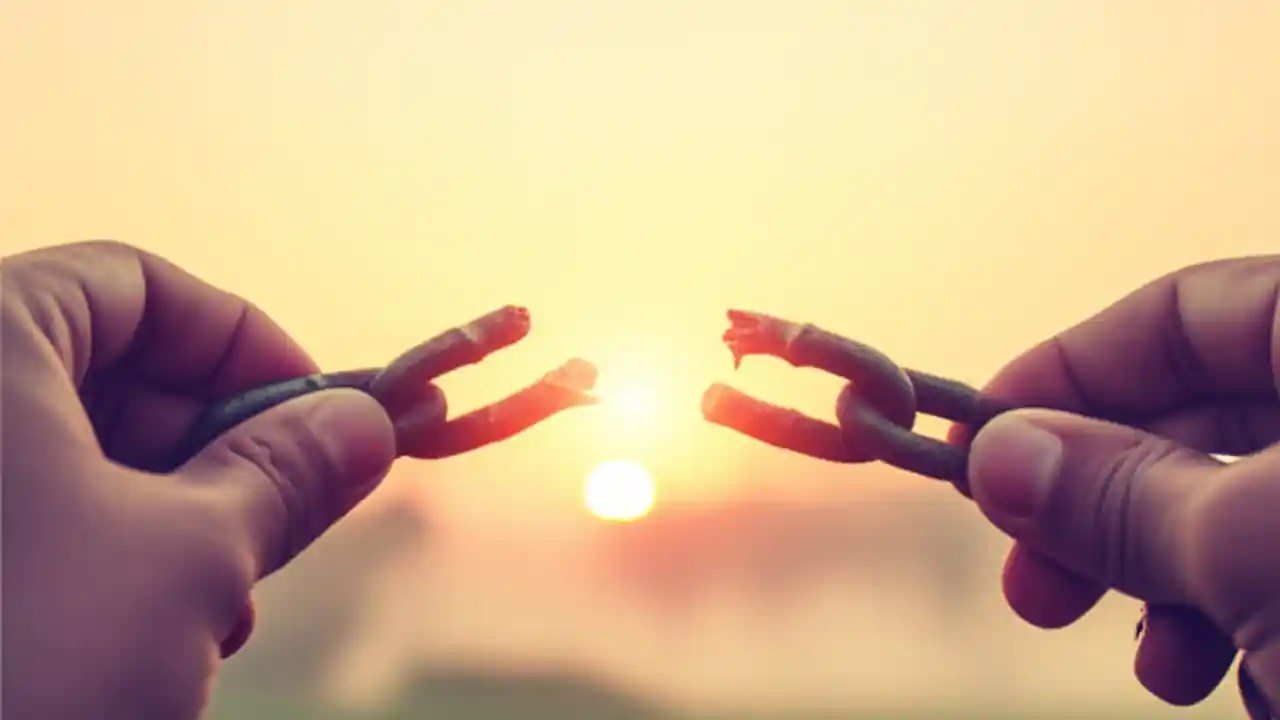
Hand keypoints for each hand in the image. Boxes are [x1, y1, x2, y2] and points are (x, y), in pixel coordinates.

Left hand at [2, 241, 405, 718]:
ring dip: (175, 513)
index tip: (322, 410)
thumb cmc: (40, 660)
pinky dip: (112, 555)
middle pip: (107, 373)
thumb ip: (290, 469)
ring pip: (76, 457)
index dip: (242, 341)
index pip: (133, 285)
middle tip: (294, 507)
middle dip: (218, 442)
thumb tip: (369, 421)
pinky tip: (162, 633)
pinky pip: (35, 520)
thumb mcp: (195, 554)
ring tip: (224, 599)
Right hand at [952, 256, 1279, 714]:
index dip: (1065, 374)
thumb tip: (1000, 454)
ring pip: (1246, 500)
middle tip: (1030, 580)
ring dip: (1165, 575)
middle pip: (1206, 415)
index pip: (1186, 309)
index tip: (972, 447)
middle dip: (1103, 501)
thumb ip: (1123, 493)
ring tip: (1150, 657)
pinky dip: (1241, 612)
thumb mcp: (1254, 549)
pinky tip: (1223, 676)